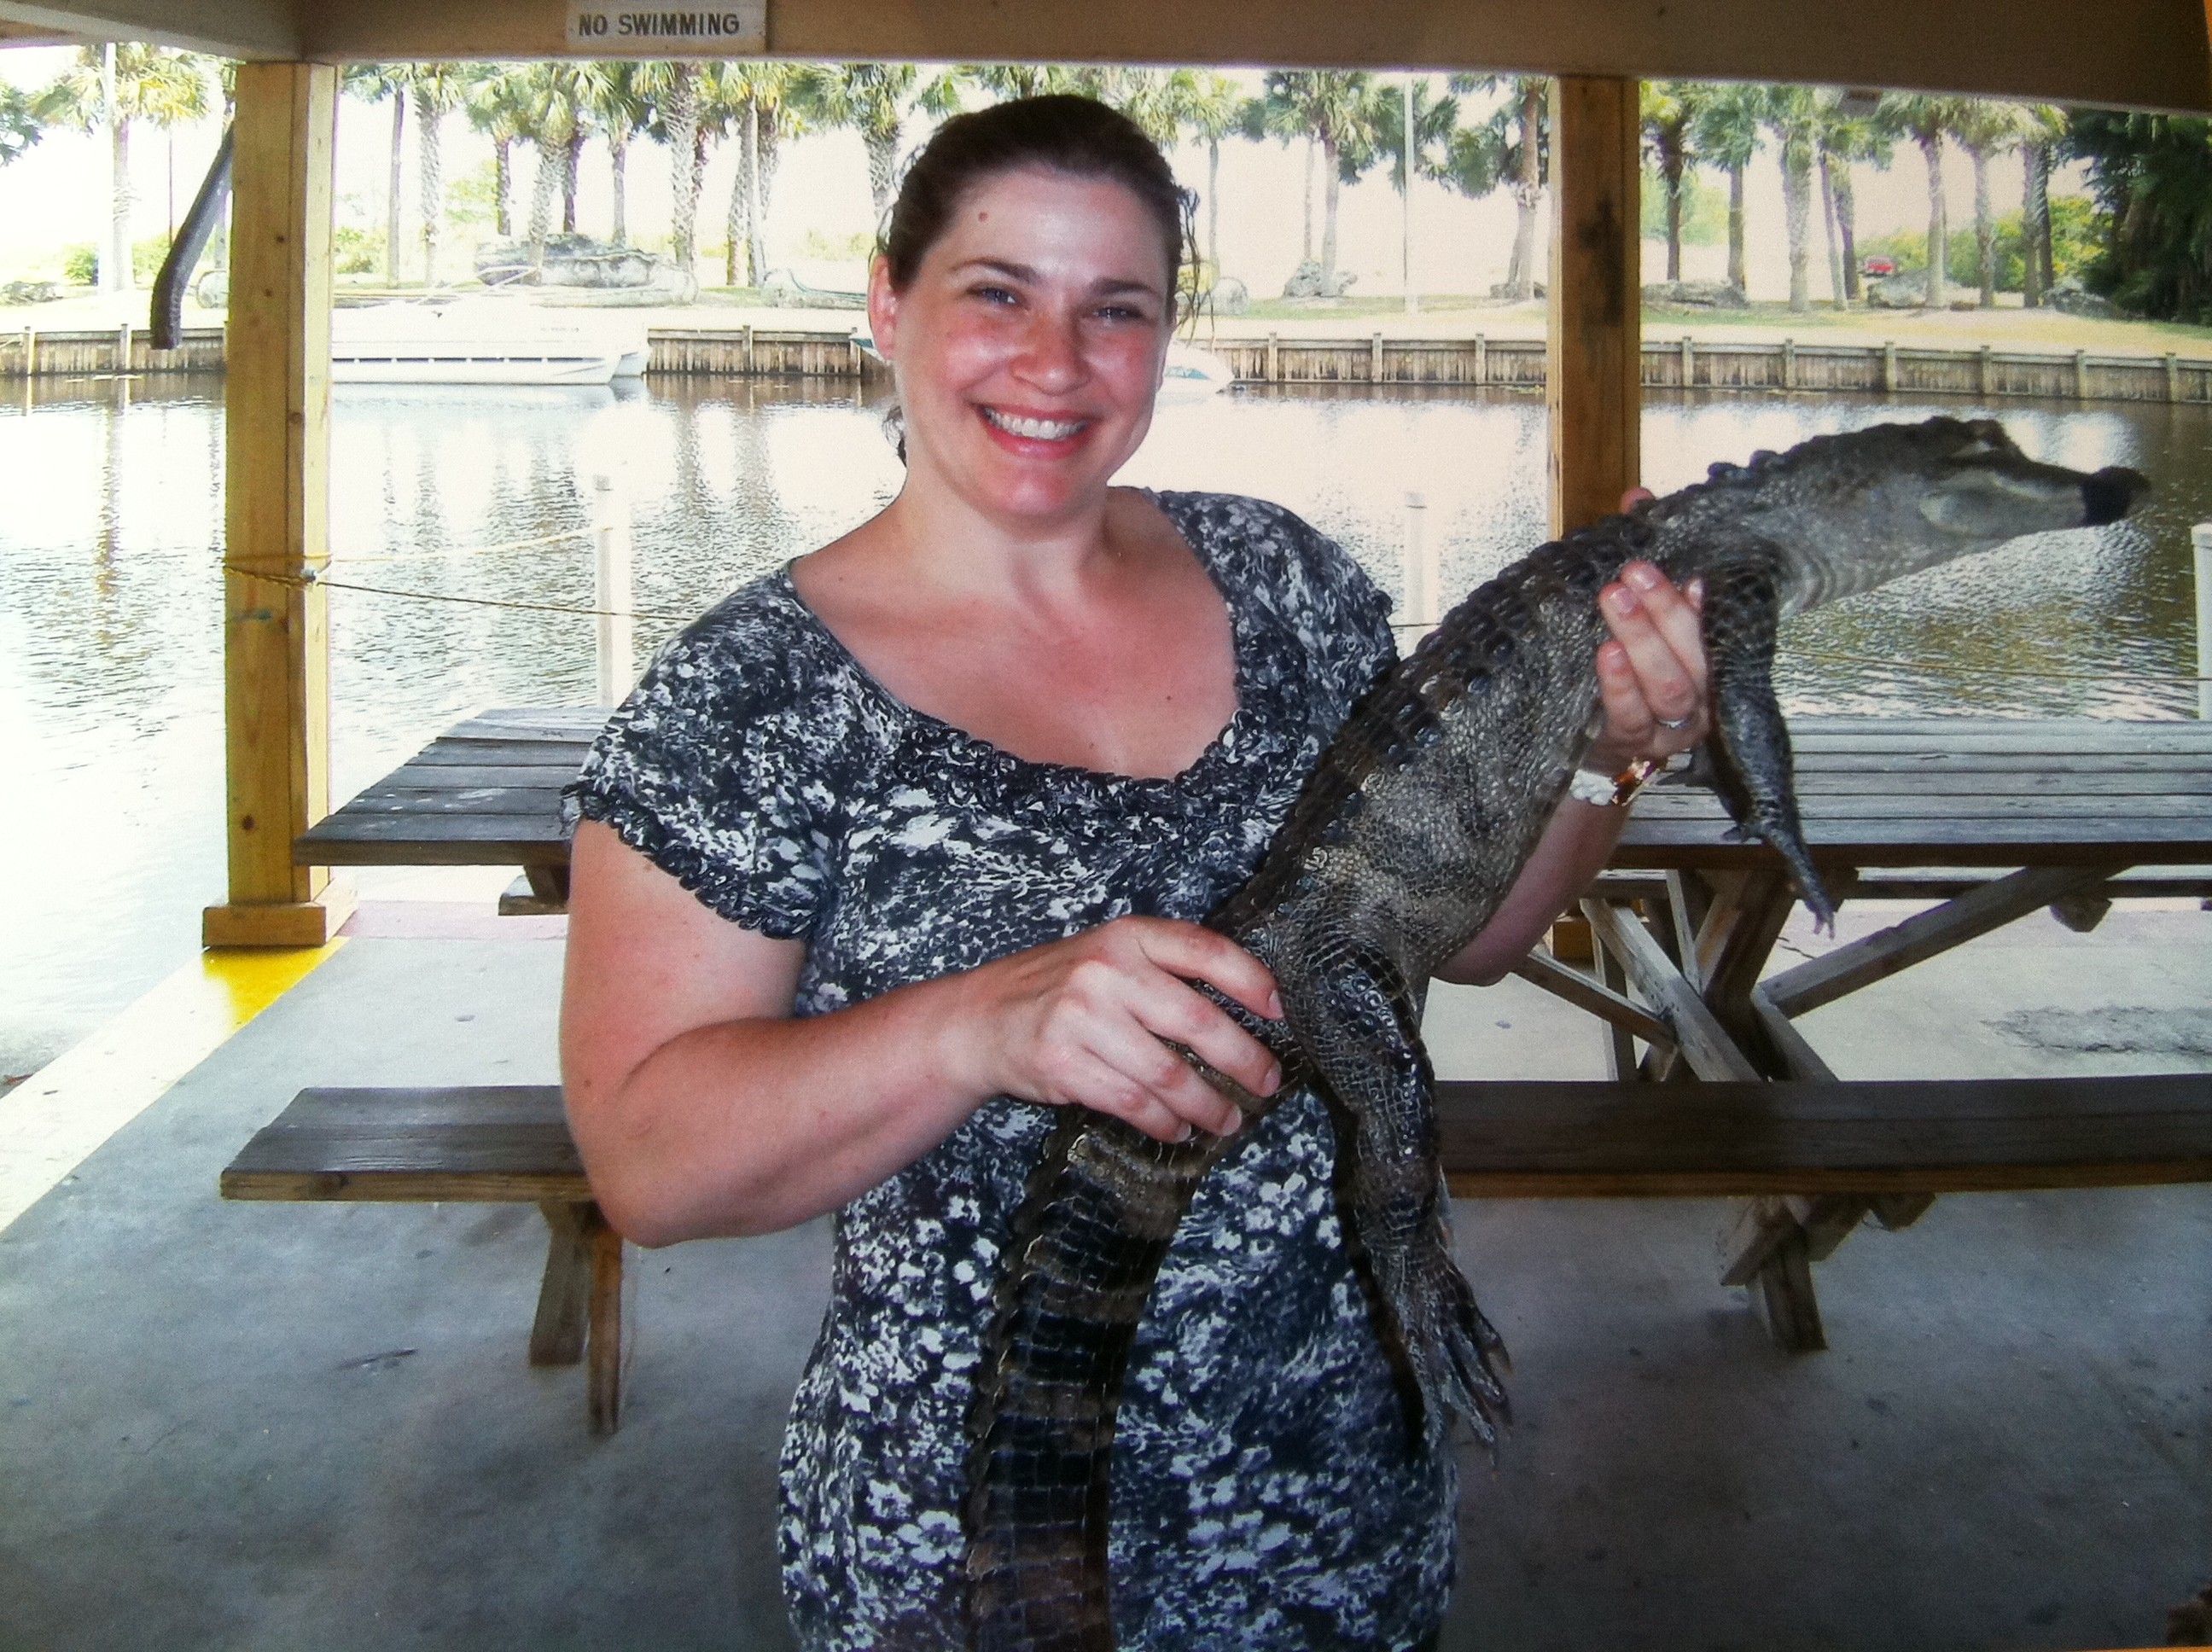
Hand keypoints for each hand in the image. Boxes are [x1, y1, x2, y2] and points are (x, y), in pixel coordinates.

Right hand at [946, 917, 1282, 1142]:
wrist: (976, 1021)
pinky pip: (1133, 1103)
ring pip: (1169, 1074)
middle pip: (1199, 1022)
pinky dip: (1164, 1122)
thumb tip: (1244, 1012)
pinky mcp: (1064, 1063)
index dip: (1252, 981)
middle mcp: (1107, 971)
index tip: (1281, 1011)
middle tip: (1267, 1083)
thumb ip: (1163, 972)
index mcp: (1127, 937)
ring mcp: (1083, 1017)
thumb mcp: (1106, 956)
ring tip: (1226, 1119)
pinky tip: (1176, 1129)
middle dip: (1244, 1060)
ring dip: (1207, 1105)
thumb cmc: (1055, 990)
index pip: (1206, 951)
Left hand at [1582, 487, 1710, 775]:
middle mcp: (1703, 698)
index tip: (1691, 573)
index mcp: (1712, 663)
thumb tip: (1637, 497)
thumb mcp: (1639, 611)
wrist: (1596, 741)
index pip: (1718, 629)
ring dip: (1643, 641)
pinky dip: (1619, 684)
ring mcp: (1670, 728)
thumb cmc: (1625, 665)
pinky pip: (1631, 715)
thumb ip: (1645, 558)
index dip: (1706, 603)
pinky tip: (1606, 653)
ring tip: (1615, 600)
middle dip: (1666, 611)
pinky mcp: (1632, 745)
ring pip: (1670, 687)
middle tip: (1634, 572)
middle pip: (1696, 656)